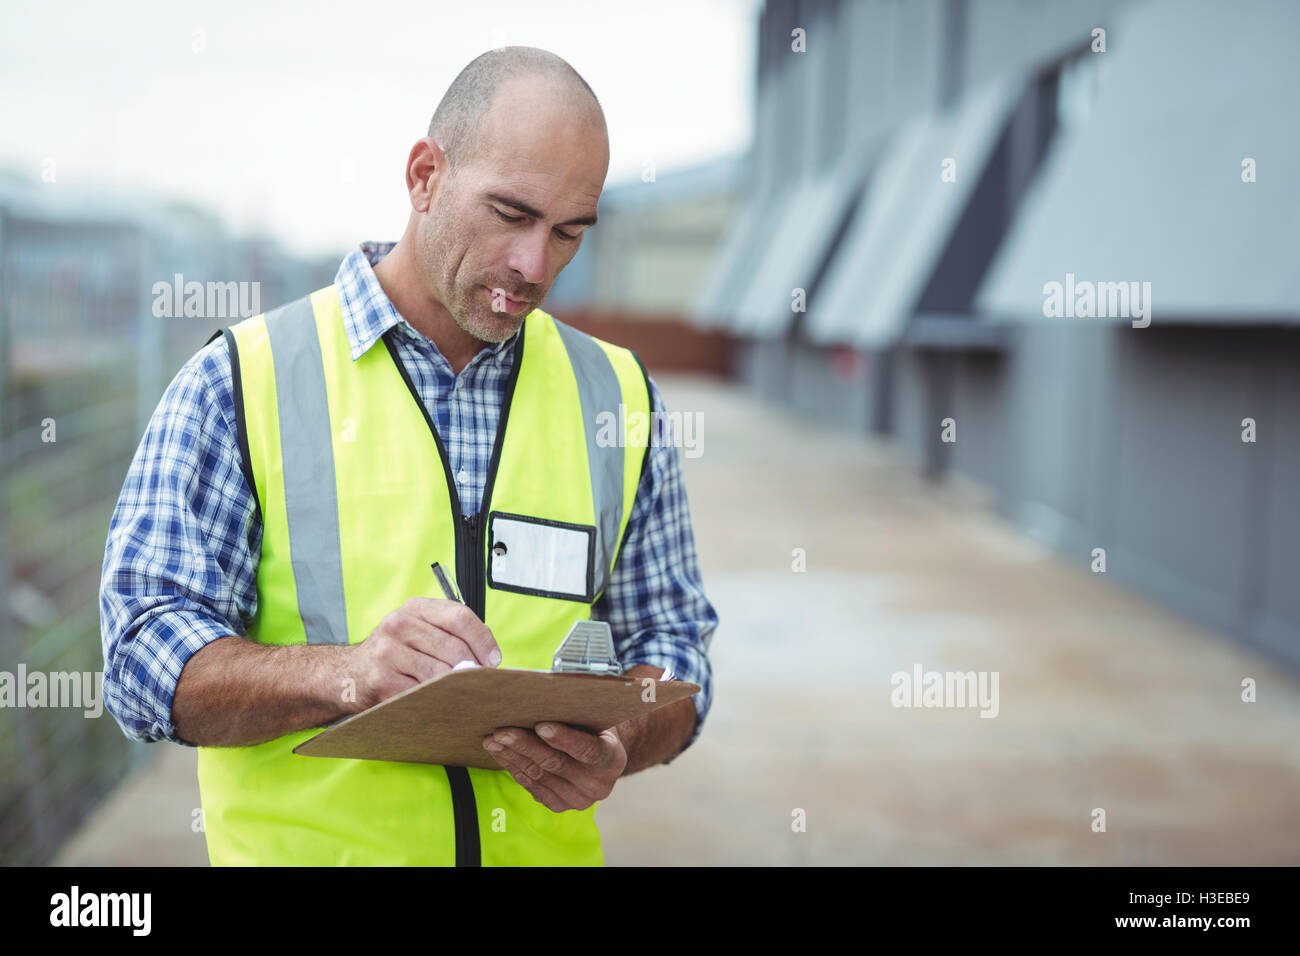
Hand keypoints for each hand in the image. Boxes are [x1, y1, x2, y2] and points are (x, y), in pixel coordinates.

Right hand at [349, 598, 500, 708]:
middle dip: (474, 668)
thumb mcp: (419, 630)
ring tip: (461, 692)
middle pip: (454, 647)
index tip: (493, 659)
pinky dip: (436, 699)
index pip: (460, 616)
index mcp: (415, 607)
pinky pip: (422, 693)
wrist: (348, 674)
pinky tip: (437, 701)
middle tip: (481, 682)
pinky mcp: (382, 680)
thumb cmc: (394, 653)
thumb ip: (451, 633)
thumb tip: (489, 655)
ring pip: (441, 673)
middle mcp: (399, 624)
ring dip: (456, 686)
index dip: (483, 640)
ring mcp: (388, 651)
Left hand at [482, 722, 626, 811]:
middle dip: (526, 745)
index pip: (588, 750)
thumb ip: (578, 712)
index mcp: (612, 759)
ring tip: (493, 740)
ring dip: (512, 756)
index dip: (564, 739)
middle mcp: (598, 785)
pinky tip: (501, 753)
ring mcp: (577, 799)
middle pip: (556, 764)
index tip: (540, 726)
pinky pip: (531, 786)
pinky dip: (513, 768)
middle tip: (502, 731)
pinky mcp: (558, 805)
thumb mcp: (594, 719)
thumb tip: (547, 692)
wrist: (598, 758)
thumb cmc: (593, 729)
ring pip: (539, 775)